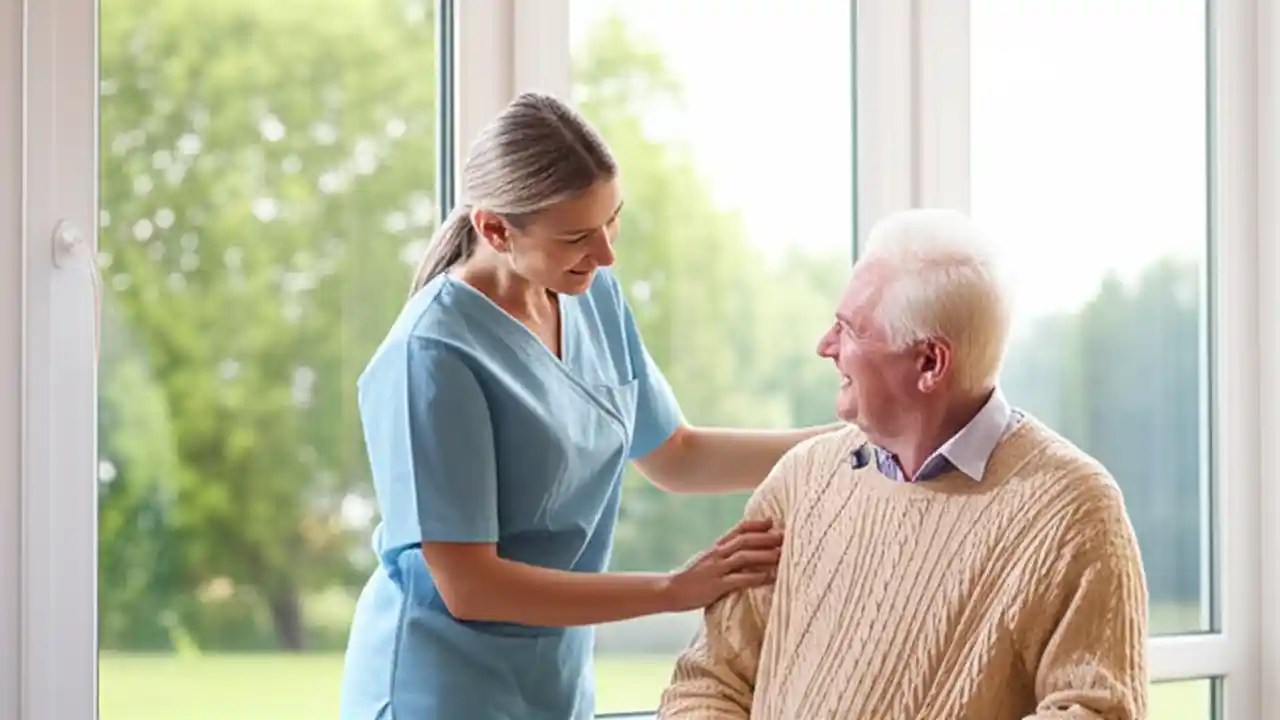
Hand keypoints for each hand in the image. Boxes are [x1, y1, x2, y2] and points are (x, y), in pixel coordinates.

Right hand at [662, 518, 782, 611]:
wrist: (670, 591)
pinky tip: (769, 577)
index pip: (738, 529)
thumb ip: (724, 554)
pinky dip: (756, 577)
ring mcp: (716, 569)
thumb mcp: (708, 561)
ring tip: (781, 554)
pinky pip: (739, 579)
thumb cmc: (692, 578)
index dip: (756, 524)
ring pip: (743, 557)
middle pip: (744, 540)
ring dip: (764, 555)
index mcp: (716, 547)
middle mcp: (717, 554)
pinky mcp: (716, 586)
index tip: (772, 522)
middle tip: (785, 536)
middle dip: (766, 537)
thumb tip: (746, 551)